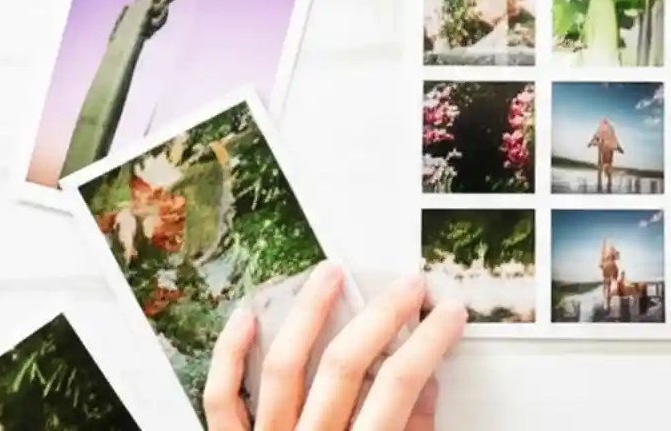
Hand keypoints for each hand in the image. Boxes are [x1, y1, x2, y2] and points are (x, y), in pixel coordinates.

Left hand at [204, 263, 466, 430]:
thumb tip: (426, 388)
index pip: (400, 387)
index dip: (429, 342)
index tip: (450, 314)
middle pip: (347, 365)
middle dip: (383, 316)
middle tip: (408, 287)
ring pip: (284, 365)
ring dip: (311, 312)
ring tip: (332, 273)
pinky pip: (220, 396)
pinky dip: (230, 353)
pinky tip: (249, 315)